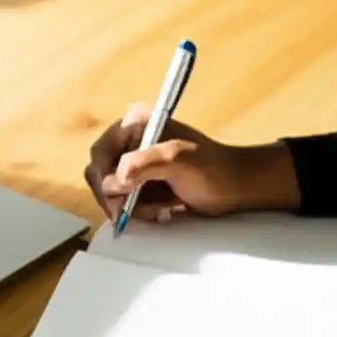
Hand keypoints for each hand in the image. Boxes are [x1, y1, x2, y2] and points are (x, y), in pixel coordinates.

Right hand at [83, 102, 300, 222]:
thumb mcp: (178, 160)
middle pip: (100, 172)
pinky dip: (138, 211)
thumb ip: (143, 164)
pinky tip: (161, 210)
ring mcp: (134, 161)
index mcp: (135, 123)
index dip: (104, 178)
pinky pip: (124, 200)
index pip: (100, 153)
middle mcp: (130, 139)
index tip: (121, 199)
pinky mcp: (141, 180)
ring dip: (129, 206)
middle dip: (115, 196)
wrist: (236, 187)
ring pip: (110, 191)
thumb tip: (115, 180)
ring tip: (158, 209)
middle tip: (130, 212)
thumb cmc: (212, 170)